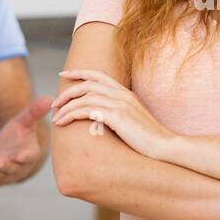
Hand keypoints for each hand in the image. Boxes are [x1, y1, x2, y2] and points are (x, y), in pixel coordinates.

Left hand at [0, 96, 52, 185]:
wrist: (7, 144)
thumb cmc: (19, 132)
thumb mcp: (24, 120)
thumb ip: (35, 111)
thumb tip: (49, 97)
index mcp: (31, 152)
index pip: (29, 156)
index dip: (24, 157)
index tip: (19, 156)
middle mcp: (22, 166)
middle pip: (14, 169)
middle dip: (5, 166)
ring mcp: (9, 174)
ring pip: (2, 176)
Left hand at [50, 69, 175, 159]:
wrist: (164, 146)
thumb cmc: (149, 139)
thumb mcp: (133, 121)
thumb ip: (119, 113)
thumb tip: (102, 116)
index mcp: (126, 93)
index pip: (99, 75)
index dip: (79, 73)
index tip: (64, 75)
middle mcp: (122, 95)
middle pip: (87, 83)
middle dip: (67, 91)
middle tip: (55, 103)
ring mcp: (120, 104)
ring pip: (84, 97)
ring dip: (66, 106)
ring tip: (56, 118)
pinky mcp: (116, 116)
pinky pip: (87, 110)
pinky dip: (71, 114)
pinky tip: (63, 123)